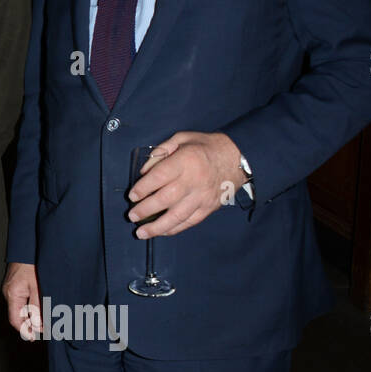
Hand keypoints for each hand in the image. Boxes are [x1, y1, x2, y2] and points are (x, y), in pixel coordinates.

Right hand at [2, 262, 41, 339]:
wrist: (27, 248)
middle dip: (29, 325)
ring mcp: (9, 289)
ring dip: (30, 316)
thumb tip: (38, 325)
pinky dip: (29, 307)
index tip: (33, 338)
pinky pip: (20, 301)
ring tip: (44, 320)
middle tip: (44, 330)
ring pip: (19, 309)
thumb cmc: (33, 265)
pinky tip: (39, 308)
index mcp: (12, 294)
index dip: (24, 331)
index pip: (15, 320)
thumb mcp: (38, 287)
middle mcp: (8, 293)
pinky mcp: (14, 286)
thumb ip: (37, 307)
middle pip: (17, 316)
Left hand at [128, 131, 243, 237]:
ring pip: (177, 216)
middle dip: (145, 210)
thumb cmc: (206, 147)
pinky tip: (162, 232)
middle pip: (165, 199)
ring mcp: (203, 197)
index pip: (160, 176)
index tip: (132, 196)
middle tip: (132, 216)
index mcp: (186, 160)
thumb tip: (144, 171)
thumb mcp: (182, 138)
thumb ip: (161, 151)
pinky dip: (174, 229)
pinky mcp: (209, 207)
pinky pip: (190, 222)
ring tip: (141, 233)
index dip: (143, 188)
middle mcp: (194, 180)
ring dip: (157, 227)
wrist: (238, 158)